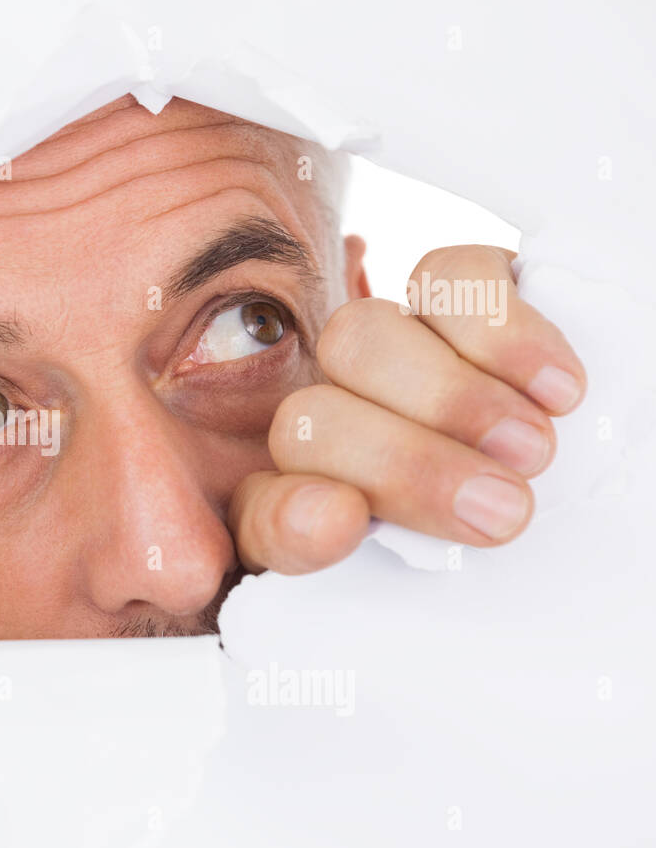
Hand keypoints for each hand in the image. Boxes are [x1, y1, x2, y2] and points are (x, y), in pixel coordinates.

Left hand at [226, 244, 585, 573]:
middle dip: (406, 463)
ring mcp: (382, 349)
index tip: (347, 519)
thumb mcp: (427, 571)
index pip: (264, 514)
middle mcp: (328, 423)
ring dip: (452, 398)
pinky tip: (555, 391)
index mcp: (308, 511)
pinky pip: (449, 276)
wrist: (582, 468)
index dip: (294, 518)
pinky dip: (507, 333)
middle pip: (310, 418)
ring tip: (532, 450)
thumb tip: (335, 515)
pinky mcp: (452, 290)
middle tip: (502, 505)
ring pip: (359, 337)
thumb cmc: (498, 535)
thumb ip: (348, 553)